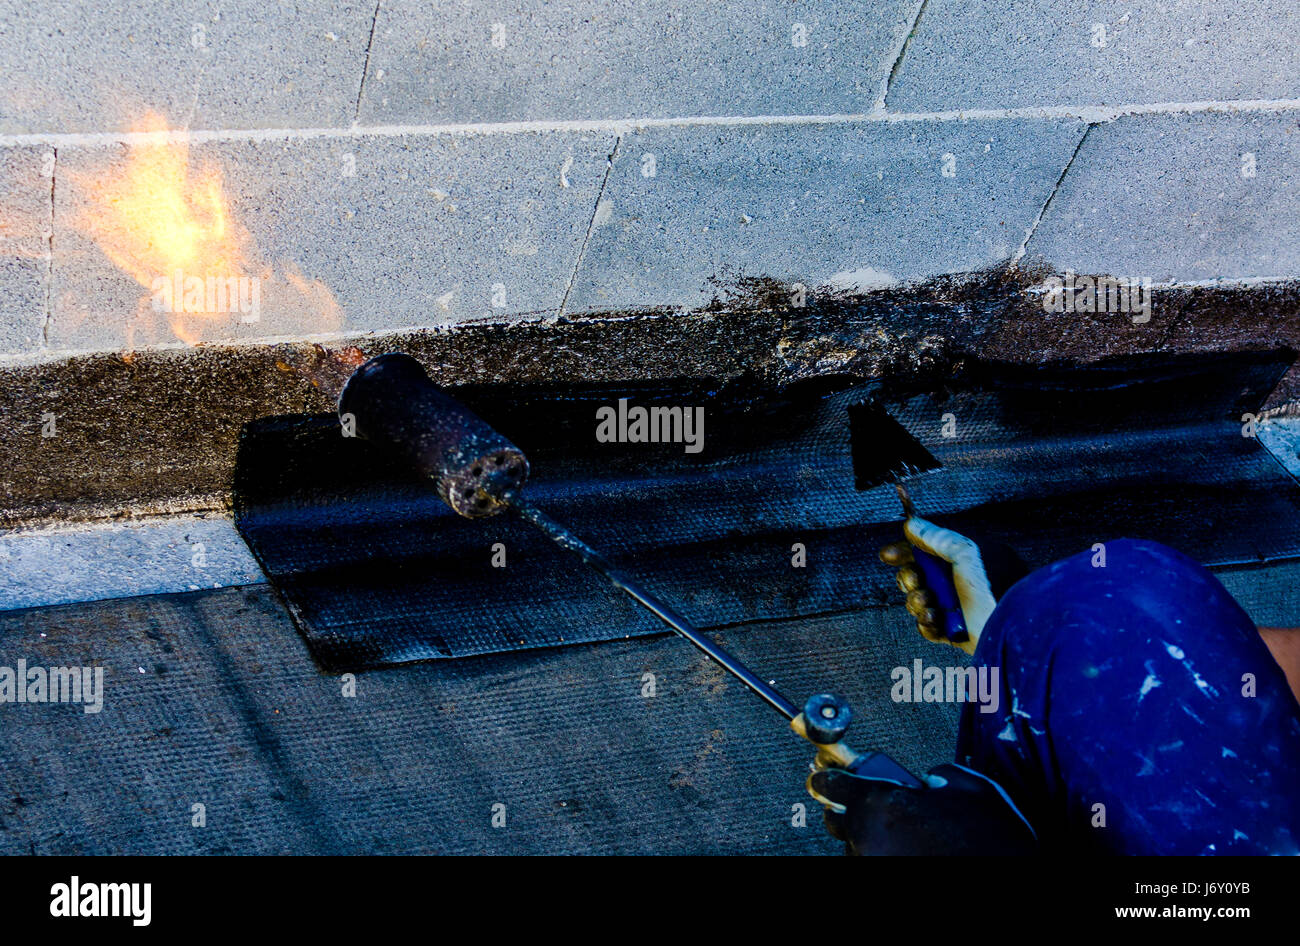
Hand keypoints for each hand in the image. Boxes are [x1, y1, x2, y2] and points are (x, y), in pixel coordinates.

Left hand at [809, 763, 1037, 855]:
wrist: (1010, 876)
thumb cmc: (993, 841)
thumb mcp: (969, 787)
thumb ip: (935, 775)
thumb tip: (926, 780)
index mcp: (881, 804)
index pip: (832, 786)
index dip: (831, 778)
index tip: (827, 776)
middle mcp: (869, 840)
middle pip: (838, 820)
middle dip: (857, 812)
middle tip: (885, 809)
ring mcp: (874, 868)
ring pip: (859, 849)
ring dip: (877, 841)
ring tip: (915, 839)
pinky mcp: (884, 883)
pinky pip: (876, 865)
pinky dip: (890, 858)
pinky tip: (917, 854)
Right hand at [880, 517, 1024, 655]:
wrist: (1009, 625)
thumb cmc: (994, 586)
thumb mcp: (965, 552)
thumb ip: (936, 537)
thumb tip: (911, 525)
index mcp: (962, 560)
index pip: (926, 552)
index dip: (904, 552)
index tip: (888, 555)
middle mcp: (956, 582)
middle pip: (916, 577)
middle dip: (909, 579)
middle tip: (915, 580)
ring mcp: (954, 607)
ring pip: (918, 602)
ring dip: (917, 601)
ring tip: (928, 602)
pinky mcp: (952, 632)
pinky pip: (927, 627)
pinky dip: (926, 623)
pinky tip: (935, 619)